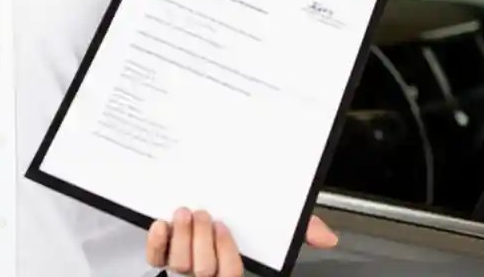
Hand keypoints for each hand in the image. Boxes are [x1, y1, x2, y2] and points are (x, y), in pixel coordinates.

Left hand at [146, 208, 337, 276]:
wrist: (206, 216)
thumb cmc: (236, 227)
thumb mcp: (270, 229)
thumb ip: (298, 231)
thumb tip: (327, 237)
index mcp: (231, 268)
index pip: (230, 274)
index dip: (225, 251)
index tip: (223, 225)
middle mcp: (207, 272)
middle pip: (202, 270)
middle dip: (201, 239)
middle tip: (203, 213)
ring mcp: (182, 267)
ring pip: (179, 264)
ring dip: (181, 236)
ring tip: (184, 212)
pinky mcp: (162, 258)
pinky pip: (156, 259)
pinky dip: (157, 241)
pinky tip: (162, 224)